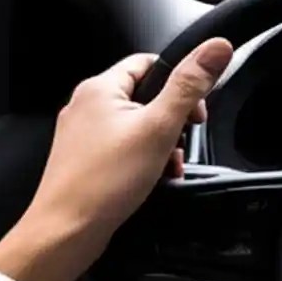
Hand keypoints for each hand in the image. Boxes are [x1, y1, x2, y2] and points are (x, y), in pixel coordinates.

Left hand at [0, 38, 233, 280]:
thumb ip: (189, 85)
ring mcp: (83, 134)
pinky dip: (143, 159)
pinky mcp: (85, 159)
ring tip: (166, 166)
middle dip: (172, 121)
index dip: (180, 82)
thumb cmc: (102, 183)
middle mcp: (87, 107)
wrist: (66, 232)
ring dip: (161, 144)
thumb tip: (215, 48)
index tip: (194, 108)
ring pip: (137, 125)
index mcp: (100, 88)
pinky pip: (124, 148)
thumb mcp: (159, 127)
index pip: (150, 63)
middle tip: (181, 141)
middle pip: (146, 96)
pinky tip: (151, 179)